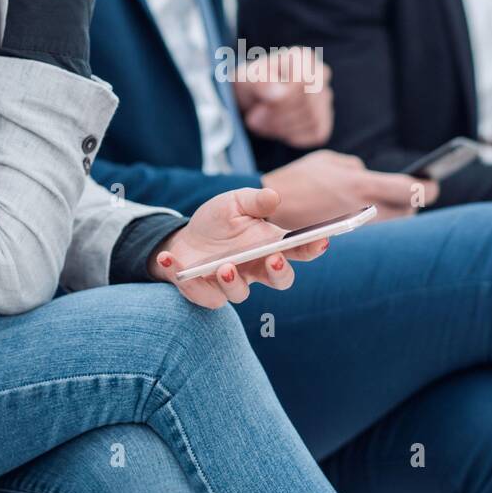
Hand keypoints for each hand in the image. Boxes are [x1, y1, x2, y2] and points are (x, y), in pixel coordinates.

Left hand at [148, 188, 329, 307]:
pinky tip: (170, 259)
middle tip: (274, 259)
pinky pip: (202, 296)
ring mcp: (233, 284)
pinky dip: (186, 280)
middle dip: (280, 272)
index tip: (321, 240)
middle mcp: (256, 268)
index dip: (313, 247)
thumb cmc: (217, 222)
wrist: (184, 239)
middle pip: (280, 280)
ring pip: (241, 294)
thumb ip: (254, 201)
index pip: (299, 250)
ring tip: (224, 266)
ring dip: (233, 282)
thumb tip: (273, 196)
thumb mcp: (234, 203)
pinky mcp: (207, 294)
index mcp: (270, 245)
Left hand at [233, 49, 333, 148]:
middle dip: (277, 116)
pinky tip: (278, 128)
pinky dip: (293, 136)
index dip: (281, 99)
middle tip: (254, 118)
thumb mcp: (246, 78)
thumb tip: (278, 93)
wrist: (253, 100)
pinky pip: (317, 133)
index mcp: (303, 57)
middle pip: (307, 104)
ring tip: (263, 122)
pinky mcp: (324, 121)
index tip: (261, 102)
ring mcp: (326, 98)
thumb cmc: (251, 84)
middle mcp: (321, 74)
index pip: (303, 83)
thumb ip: (259, 81)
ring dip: (282, 128)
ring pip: (313, 121)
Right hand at [262, 150, 434, 229]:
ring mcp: (354, 231)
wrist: (264, 212)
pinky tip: (368, 219)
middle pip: (405, 212)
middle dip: (410, 203)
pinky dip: (375, 226)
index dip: (426, 187)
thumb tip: (368, 175)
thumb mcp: (326, 161)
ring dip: (394, 216)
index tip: (433, 184)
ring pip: (390, 227)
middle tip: (410, 195)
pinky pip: (371, 235)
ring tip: (391, 206)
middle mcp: (361, 211)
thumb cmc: (295, 180)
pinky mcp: (345, 243)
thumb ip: (354, 167)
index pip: (407, 190)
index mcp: (359, 185)